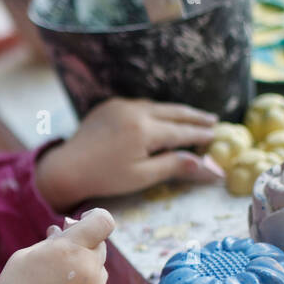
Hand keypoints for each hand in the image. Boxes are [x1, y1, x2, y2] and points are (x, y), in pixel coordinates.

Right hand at [0, 208, 115, 283]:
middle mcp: (88, 268)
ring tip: (55, 279)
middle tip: (60, 251)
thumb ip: (53, 240)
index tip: (79, 222)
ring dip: (83, 266)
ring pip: (98, 267)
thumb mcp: (26, 256)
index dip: (94, 217)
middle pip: (100, 244)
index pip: (103, 221)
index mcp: (69, 249)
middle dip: (84, 243)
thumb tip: (67, 229)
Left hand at [35, 97, 224, 210]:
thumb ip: (174, 166)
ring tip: (192, 117)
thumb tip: (209, 166)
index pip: (182, 131)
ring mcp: (121, 105)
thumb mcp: (143, 176)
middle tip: (213, 120)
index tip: (216, 136)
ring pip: (157, 106)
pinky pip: (139, 105)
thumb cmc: (106, 178)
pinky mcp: (110, 105)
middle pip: (173, 112)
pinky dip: (155, 110)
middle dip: (195, 117)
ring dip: (176, 111)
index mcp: (145, 130)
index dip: (200, 134)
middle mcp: (135, 111)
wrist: (67, 167)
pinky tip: (161, 115)